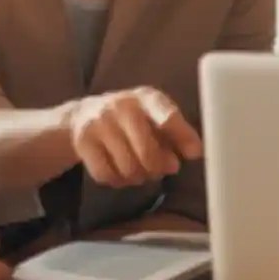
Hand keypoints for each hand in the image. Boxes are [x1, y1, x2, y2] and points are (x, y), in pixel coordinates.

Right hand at [63, 86, 202, 187]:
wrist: (83, 114)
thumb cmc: (132, 119)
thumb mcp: (156, 118)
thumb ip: (178, 134)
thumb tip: (195, 153)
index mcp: (148, 98)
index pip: (167, 115)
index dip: (183, 136)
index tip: (195, 153)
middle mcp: (123, 106)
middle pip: (147, 152)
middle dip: (157, 168)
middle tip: (161, 171)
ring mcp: (100, 123)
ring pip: (127, 168)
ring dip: (138, 177)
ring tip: (140, 171)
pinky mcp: (83, 141)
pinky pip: (106, 174)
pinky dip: (118, 181)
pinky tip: (121, 174)